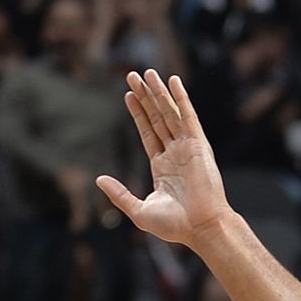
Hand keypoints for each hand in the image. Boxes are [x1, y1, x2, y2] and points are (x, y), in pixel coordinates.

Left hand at [94, 70, 233, 249]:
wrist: (201, 228)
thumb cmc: (175, 226)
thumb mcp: (138, 210)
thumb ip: (119, 194)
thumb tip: (99, 179)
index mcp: (162, 167)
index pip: (147, 132)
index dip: (138, 113)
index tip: (128, 95)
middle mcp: (175, 154)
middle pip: (156, 117)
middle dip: (145, 96)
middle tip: (132, 75)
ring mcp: (187, 147)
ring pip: (169, 113)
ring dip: (158, 92)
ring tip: (147, 72)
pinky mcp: (198, 144)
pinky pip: (188, 116)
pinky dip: (181, 98)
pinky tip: (173, 81)